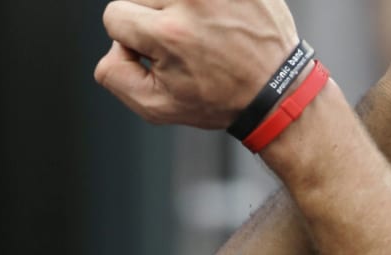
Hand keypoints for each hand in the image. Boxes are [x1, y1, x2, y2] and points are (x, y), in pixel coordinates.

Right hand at [95, 0, 299, 128]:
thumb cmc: (220, 99)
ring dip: (176, 6)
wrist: (277, 89)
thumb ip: (114, 75)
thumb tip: (113, 44)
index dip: (131, 39)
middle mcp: (193, 1)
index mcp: (169, 34)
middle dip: (154, 18)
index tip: (160, 53)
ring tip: (202, 28)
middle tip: (187, 43)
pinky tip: (218, 18)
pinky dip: (203, 4)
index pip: (114, 15)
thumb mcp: (157, 107)